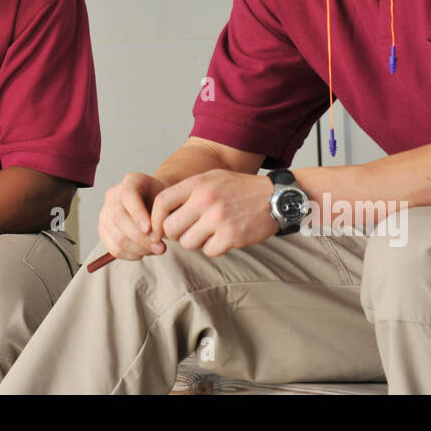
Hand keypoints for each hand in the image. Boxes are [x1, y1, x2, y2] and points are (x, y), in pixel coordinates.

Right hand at [97, 172, 167, 261]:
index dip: (137, 213)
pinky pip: (113, 248)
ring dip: (138, 249)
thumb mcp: (169, 198)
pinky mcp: (103, 230)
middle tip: (160, 247)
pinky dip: (130, 255)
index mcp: (131, 181)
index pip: (127, 195)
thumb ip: (163, 212)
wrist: (156, 203)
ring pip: (116, 237)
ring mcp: (105, 213)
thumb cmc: (163, 201)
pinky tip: (143, 252)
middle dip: (140, 238)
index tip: (150, 229)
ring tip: (155, 250)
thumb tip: (156, 234)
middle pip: (119, 219)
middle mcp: (113, 195)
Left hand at [149, 169, 277, 256]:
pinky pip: (208, 251)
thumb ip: (187, 192)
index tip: (158, 229)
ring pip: (187, 243)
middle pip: (170, 228)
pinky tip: (224, 237)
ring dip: (196, 242)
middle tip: (187, 231)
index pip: (161, 202)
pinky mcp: (231, 236)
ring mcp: (218, 219)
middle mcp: (205, 200)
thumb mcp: (211, 179)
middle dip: (176, 234)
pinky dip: (213, 248)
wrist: (275, 197)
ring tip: (209, 232)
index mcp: (197, 183)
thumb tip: (160, 215)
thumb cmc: (239, 189)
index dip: (154, 219)